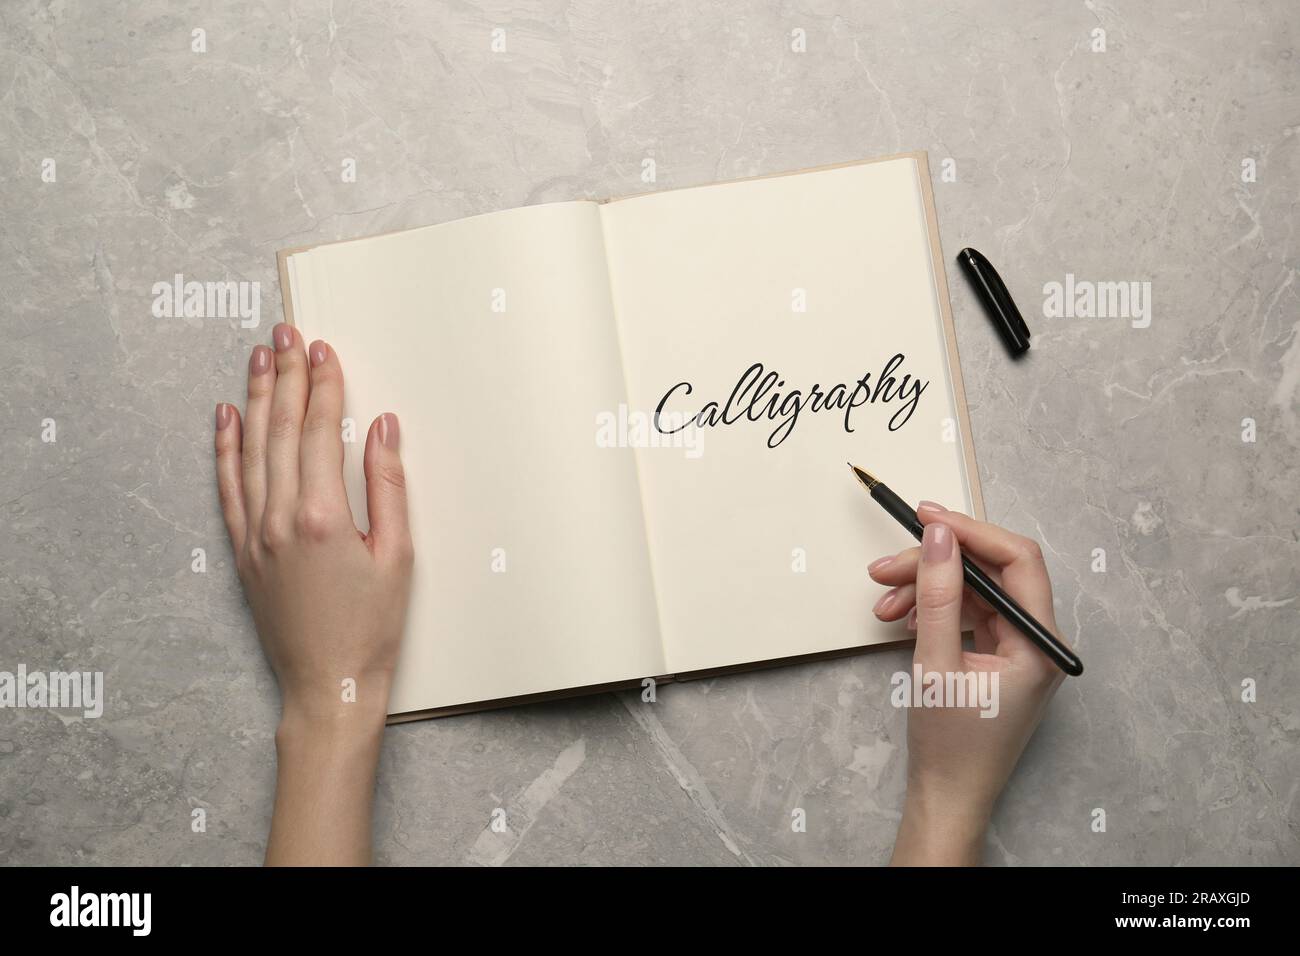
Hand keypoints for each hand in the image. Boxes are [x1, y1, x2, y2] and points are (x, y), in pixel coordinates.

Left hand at [214, 323, 412, 864]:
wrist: (329, 684)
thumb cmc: (372, 627)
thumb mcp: (398, 556)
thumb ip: (389, 485)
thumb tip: (383, 427)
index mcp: (322, 516)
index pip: (319, 432)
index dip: (321, 386)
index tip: (322, 350)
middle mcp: (279, 518)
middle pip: (280, 430)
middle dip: (284, 377)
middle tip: (285, 335)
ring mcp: (255, 534)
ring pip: (249, 450)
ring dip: (254, 400)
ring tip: (257, 358)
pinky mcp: (243, 551)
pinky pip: (228, 487)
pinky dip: (224, 448)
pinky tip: (225, 417)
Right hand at [868, 503, 1067, 865]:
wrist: (948, 797)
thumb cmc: (950, 746)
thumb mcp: (936, 664)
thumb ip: (939, 595)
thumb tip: (939, 537)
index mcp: (1040, 643)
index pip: (1017, 561)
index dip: (971, 532)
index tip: (926, 519)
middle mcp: (1038, 641)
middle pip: (991, 574)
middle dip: (936, 564)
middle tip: (886, 566)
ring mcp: (1018, 650)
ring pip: (974, 593)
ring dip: (926, 588)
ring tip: (884, 602)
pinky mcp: (998, 658)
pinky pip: (968, 616)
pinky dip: (933, 610)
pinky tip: (902, 618)